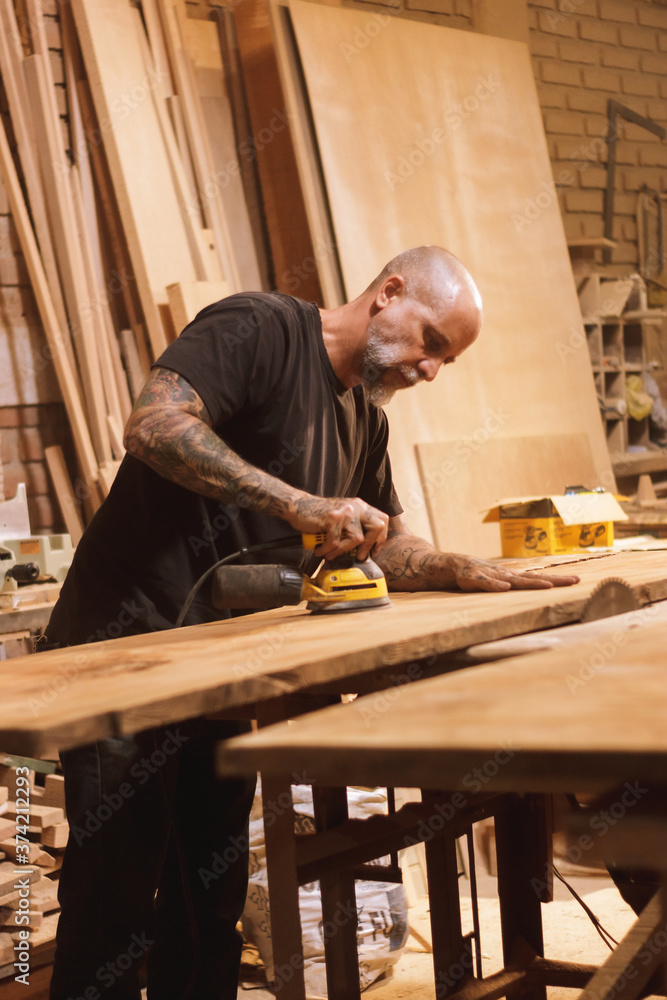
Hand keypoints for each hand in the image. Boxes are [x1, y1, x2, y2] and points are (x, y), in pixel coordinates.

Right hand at [287, 494, 388, 559]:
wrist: (297, 506)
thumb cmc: (318, 516)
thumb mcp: (342, 517)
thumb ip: (353, 527)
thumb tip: (364, 550)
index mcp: (360, 506)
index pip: (382, 520)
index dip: (381, 537)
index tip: (373, 549)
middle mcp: (355, 506)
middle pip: (377, 526)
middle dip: (370, 545)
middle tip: (360, 555)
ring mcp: (345, 511)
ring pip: (357, 538)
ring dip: (343, 551)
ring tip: (330, 554)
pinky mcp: (333, 518)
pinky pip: (336, 542)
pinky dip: (326, 550)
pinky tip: (319, 550)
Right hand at [448, 555, 579, 592]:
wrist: (446, 564)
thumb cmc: (472, 574)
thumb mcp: (494, 581)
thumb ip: (509, 585)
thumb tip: (527, 588)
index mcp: (510, 577)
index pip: (538, 578)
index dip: (556, 580)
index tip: (577, 580)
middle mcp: (504, 574)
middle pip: (532, 578)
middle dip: (554, 580)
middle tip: (574, 581)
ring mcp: (489, 575)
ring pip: (513, 580)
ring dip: (530, 583)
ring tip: (547, 586)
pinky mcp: (471, 577)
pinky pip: (484, 583)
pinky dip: (494, 585)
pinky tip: (504, 588)